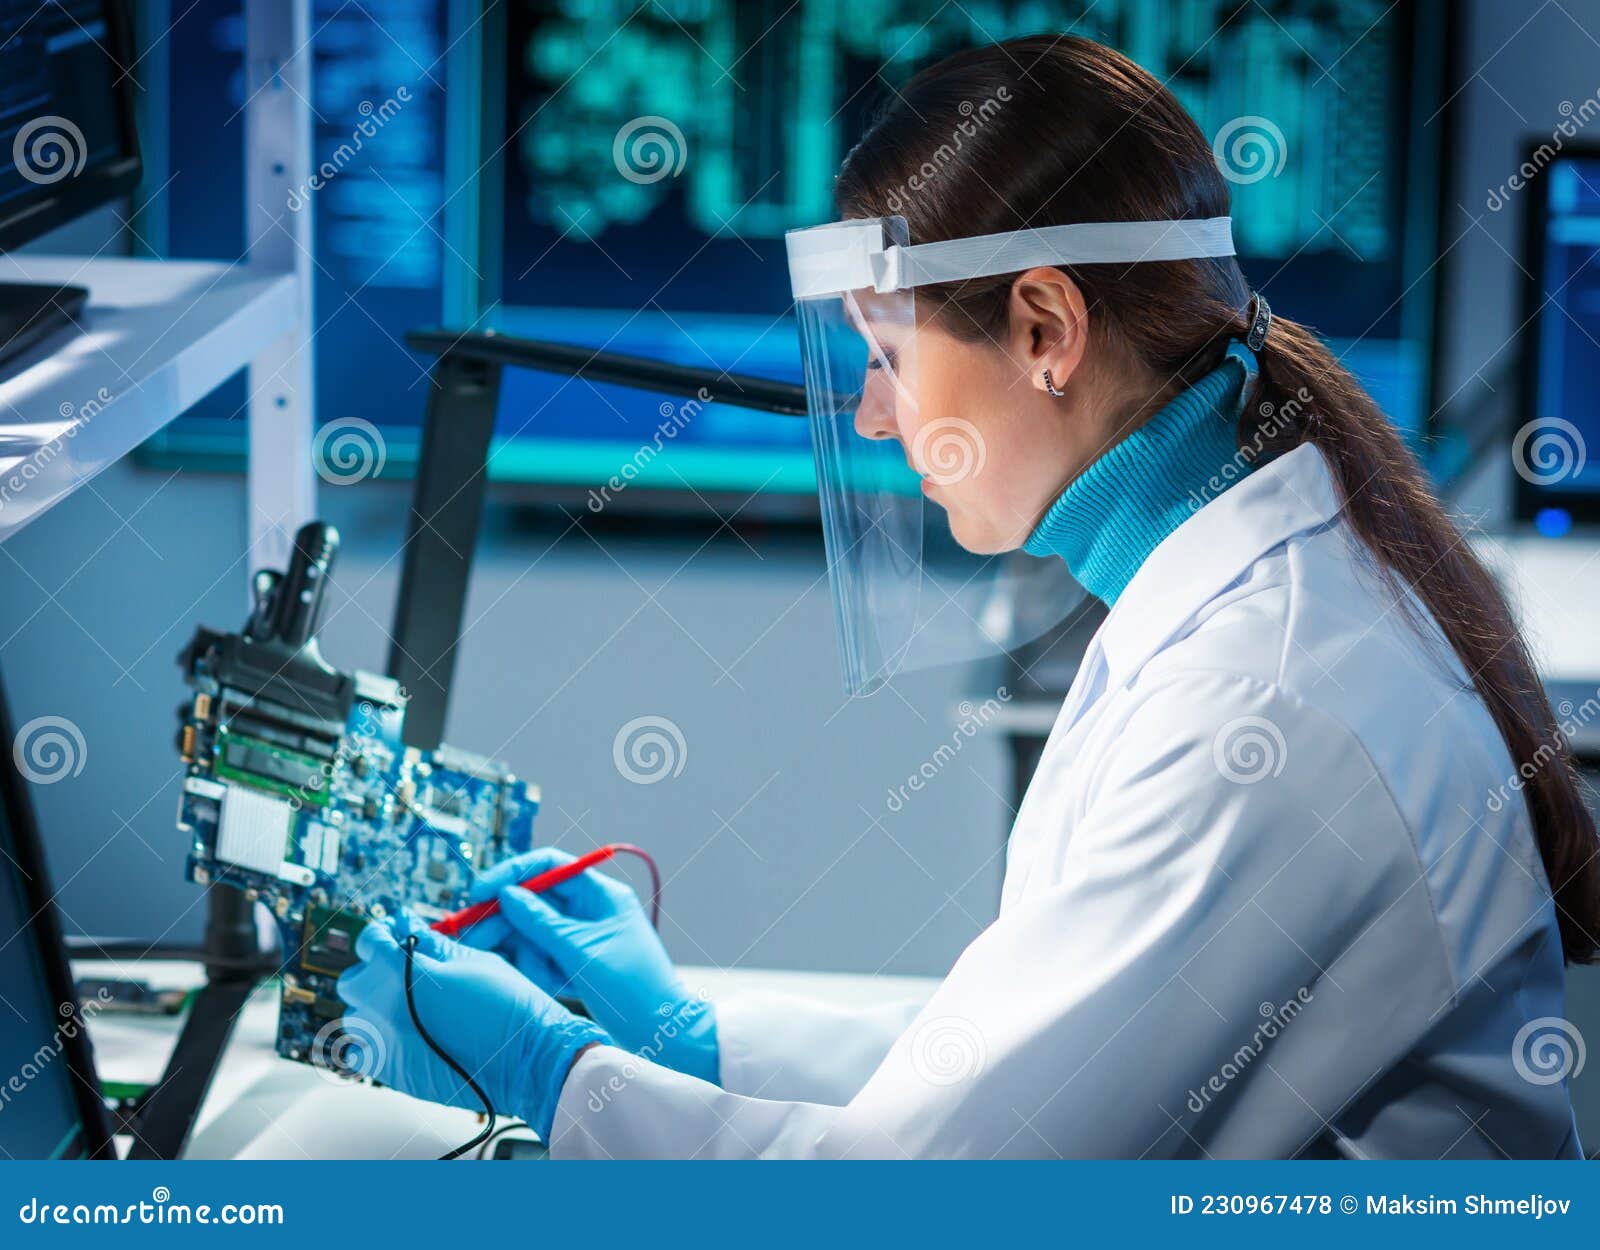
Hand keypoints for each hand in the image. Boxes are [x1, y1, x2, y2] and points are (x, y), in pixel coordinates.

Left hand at [336, 912, 608, 1138]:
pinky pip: (358, 1054)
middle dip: (374, 970)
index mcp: (401, 972)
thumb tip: (407, 923)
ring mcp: (382, 1044)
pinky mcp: (391, 1073)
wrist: (527, 1059)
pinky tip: (397, 1037)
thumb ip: (431, 942)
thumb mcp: (473, 960)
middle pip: (353, 980)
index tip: (398, 934)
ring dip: (372, 1006)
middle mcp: (381, 1007)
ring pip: (354, 1017)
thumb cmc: (508, 1004)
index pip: (369, 940)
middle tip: (404, 970)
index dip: (385, 932)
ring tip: (405, 1005)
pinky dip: (370, 1044)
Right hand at [460, 847, 718, 1083]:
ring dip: (526, 954)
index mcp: (600, 894)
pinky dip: (539, 971)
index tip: (480, 892)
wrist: (659, 1033)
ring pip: (533, 935)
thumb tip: (506, 893)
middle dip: (505, 922)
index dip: (512, 874)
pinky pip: (543, 959)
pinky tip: (551, 985)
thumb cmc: (631, 986)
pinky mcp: (575, 964)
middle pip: (534, 902)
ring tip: (540, 976)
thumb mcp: (580, 951)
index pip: (549, 867)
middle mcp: (590, 910)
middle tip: (471, 938)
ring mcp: (581, 938)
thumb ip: (540, 922)